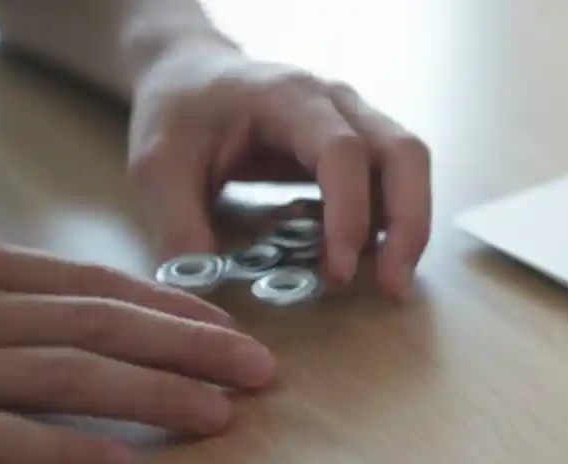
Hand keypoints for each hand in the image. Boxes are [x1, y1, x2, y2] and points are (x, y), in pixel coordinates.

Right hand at [0, 227, 275, 463]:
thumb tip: (91, 315)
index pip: (90, 285)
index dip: (169, 308)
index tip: (228, 330)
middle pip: (97, 325)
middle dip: (188, 347)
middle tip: (259, 370)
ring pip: (63, 376)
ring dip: (152, 396)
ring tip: (218, 415)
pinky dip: (65, 451)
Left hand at [128, 42, 431, 295]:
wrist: (192, 74)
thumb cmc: (179, 112)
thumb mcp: (156, 166)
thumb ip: (179, 223)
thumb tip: (208, 285)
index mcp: (289, 97)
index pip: (342, 152)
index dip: (349, 214)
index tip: (339, 273)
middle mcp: (337, 102)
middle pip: (404, 153)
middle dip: (407, 224)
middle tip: (392, 286)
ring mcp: (355, 118)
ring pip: (411, 165)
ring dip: (410, 227)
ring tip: (391, 284)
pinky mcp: (358, 144)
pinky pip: (394, 179)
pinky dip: (393, 222)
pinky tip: (371, 262)